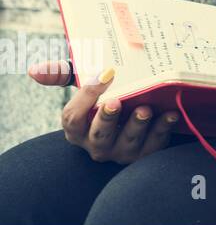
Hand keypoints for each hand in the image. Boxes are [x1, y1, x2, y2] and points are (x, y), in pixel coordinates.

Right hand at [29, 62, 178, 163]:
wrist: (136, 115)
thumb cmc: (105, 97)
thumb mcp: (85, 86)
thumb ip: (63, 75)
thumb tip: (34, 70)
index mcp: (78, 129)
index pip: (73, 119)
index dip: (85, 98)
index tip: (103, 76)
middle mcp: (97, 145)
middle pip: (99, 135)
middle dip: (107, 119)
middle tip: (116, 101)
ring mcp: (121, 152)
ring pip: (128, 142)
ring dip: (137, 125)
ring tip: (145, 109)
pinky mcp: (145, 154)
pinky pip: (154, 145)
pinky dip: (163, 130)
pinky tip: (171, 114)